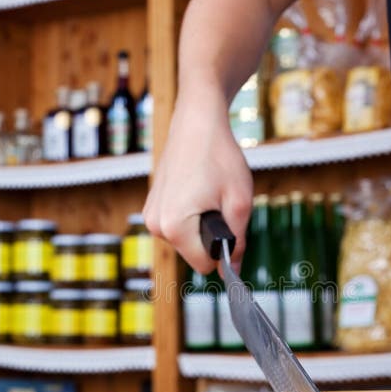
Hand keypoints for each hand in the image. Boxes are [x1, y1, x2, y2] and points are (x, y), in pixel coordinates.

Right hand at [143, 88, 252, 273]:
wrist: (197, 122)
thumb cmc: (219, 157)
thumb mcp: (240, 202)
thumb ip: (238, 240)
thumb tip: (234, 268)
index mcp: (174, 227)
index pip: (204, 265)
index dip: (223, 252)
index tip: (232, 230)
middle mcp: (156, 225)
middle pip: (193, 254)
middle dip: (211, 236)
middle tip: (220, 203)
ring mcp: (150, 214)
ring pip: (186, 240)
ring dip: (201, 225)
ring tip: (208, 193)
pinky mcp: (151, 204)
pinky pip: (177, 225)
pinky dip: (190, 215)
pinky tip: (197, 190)